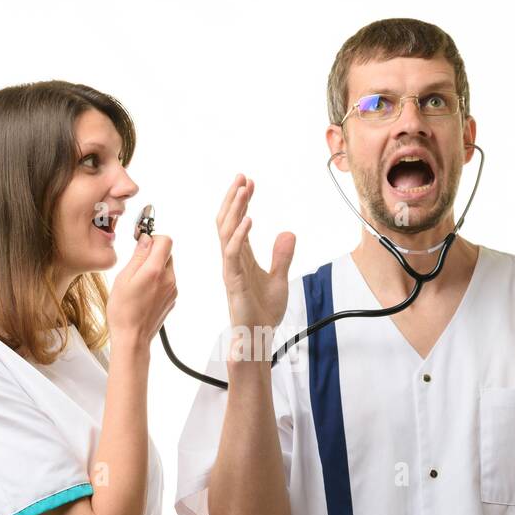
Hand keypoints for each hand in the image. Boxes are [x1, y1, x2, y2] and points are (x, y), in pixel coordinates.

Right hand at [107, 230, 176, 346]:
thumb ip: (138, 256)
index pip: (166, 240)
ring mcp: (173, 290)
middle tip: (136, 264)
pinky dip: (157, 281)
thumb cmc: (123, 311)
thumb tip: (146, 239)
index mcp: (155, 271)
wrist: (132, 338)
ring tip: (138, 282)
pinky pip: (167, 281)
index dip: (153, 238)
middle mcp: (169, 279)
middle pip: (167, 254)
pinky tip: (143, 292)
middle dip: (153, 254)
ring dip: (155, 268)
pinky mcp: (172, 299)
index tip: (141, 243)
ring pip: (167, 268)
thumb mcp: (123, 278)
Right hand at [216, 174, 295, 335]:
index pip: (238, 224)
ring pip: (226, 232)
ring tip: (243, 190)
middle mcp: (232, 260)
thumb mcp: (279, 278)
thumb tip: (287, 233)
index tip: (249, 183)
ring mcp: (230, 269)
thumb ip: (282, 256)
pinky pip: (232, 254)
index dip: (242, 203)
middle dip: (234, 198)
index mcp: (241, 258)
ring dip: (234, 209)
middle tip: (242, 177)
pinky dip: (239, 235)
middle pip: (227, 222)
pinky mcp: (233, 281)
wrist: (258, 337)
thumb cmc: (263, 312)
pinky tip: (248, 219)